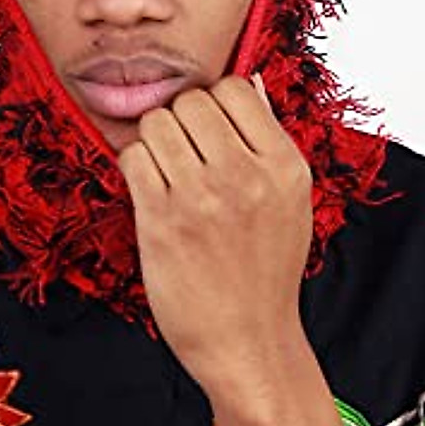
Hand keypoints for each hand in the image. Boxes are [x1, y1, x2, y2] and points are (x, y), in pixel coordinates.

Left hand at [117, 74, 313, 397]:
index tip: (212, 129)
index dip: (217, 103)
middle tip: (186, 153)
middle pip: (192, 101)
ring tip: (167, 171)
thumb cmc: (266, 272)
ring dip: (155, 141)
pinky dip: (136, 166)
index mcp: (285, 167)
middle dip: (182, 120)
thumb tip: (252, 85)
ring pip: (157, 122)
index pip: (237, 88)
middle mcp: (245, 176)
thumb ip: (270, 142)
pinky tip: (151, 189)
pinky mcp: (161, 220)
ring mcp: (201, 197)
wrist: (246, 341)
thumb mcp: (291, 202)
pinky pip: (133, 156)